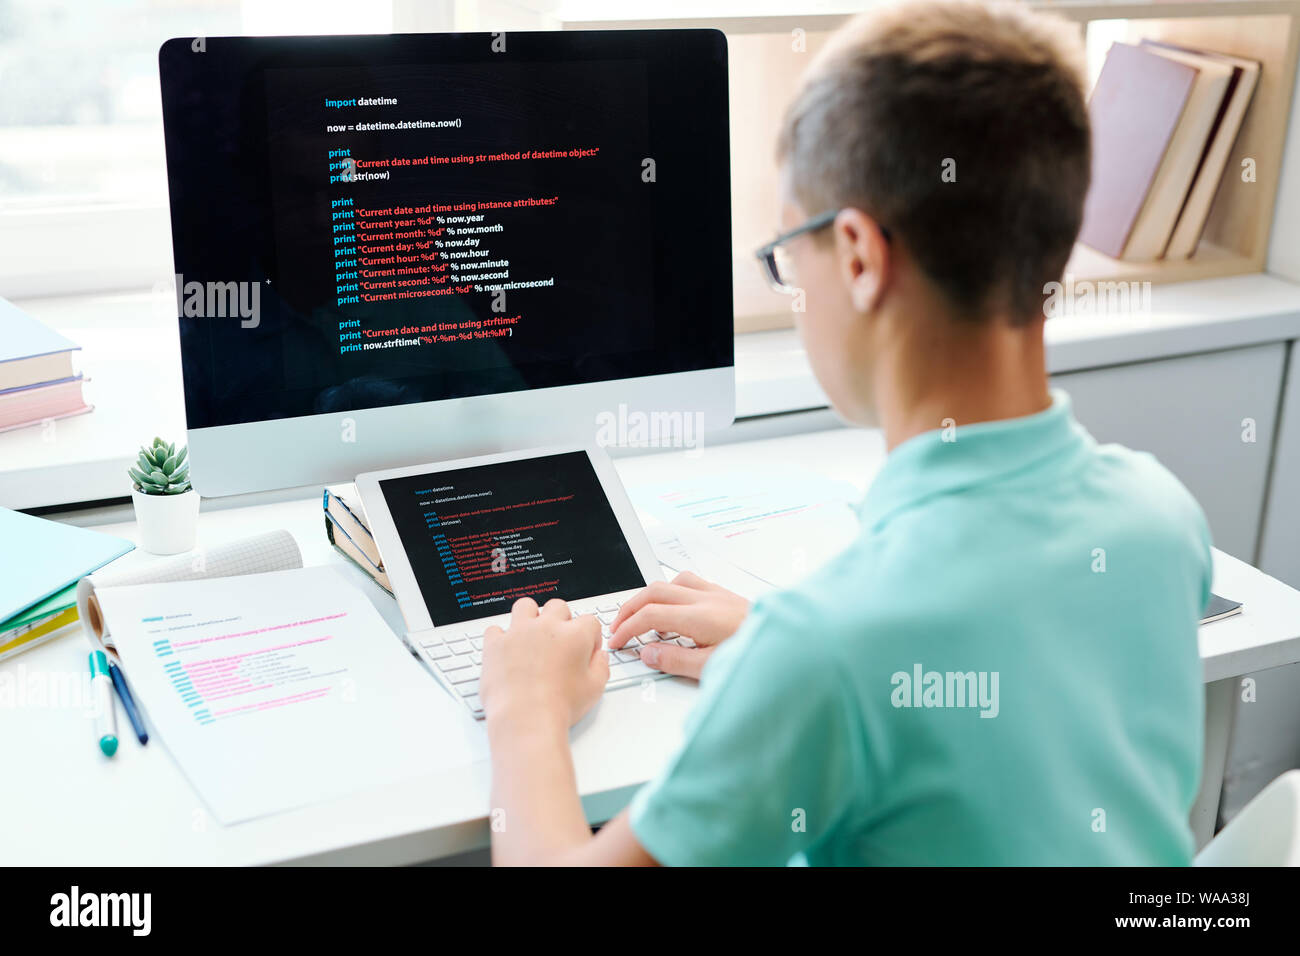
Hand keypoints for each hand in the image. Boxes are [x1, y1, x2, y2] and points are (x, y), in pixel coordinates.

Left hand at [480, 597, 608, 728]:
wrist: (526, 718)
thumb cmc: (559, 706)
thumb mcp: (594, 689)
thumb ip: (601, 667)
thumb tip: (599, 658)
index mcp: (574, 635)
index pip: (589, 621)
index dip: (590, 636)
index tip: (587, 649)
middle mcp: (546, 627)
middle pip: (558, 607)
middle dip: (561, 620)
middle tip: (560, 641)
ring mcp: (519, 632)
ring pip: (525, 606)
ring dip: (530, 616)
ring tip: (532, 634)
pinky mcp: (496, 644)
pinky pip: (495, 629)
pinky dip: (500, 637)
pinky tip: (506, 649)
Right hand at [608, 571, 749, 679]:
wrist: (794, 645)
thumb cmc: (758, 655)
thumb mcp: (712, 669)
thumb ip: (675, 660)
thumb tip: (648, 653)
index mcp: (700, 616)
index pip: (650, 615)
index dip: (628, 628)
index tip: (618, 641)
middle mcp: (707, 599)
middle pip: (655, 592)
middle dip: (631, 608)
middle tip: (619, 627)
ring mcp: (718, 595)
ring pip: (673, 582)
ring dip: (651, 596)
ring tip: (643, 617)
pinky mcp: (727, 597)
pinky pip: (691, 584)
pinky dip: (673, 593)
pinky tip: (676, 609)